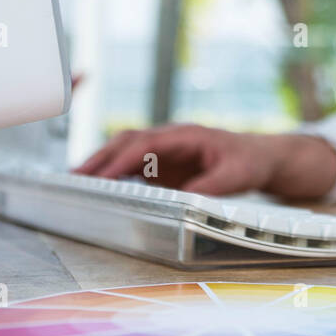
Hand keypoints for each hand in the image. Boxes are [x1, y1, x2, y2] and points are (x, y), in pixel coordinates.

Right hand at [74, 123, 281, 195]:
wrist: (260, 156)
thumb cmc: (248, 161)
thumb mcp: (235, 176)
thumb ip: (210, 186)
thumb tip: (183, 200)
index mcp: (187, 135)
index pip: (148, 143)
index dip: (125, 158)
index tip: (105, 174)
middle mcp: (171, 138)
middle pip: (129, 141)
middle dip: (102, 156)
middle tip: (76, 176)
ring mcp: (166, 150)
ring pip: (126, 149)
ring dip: (102, 162)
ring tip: (75, 180)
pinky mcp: (164, 163)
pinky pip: (133, 164)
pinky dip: (113, 172)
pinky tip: (96, 184)